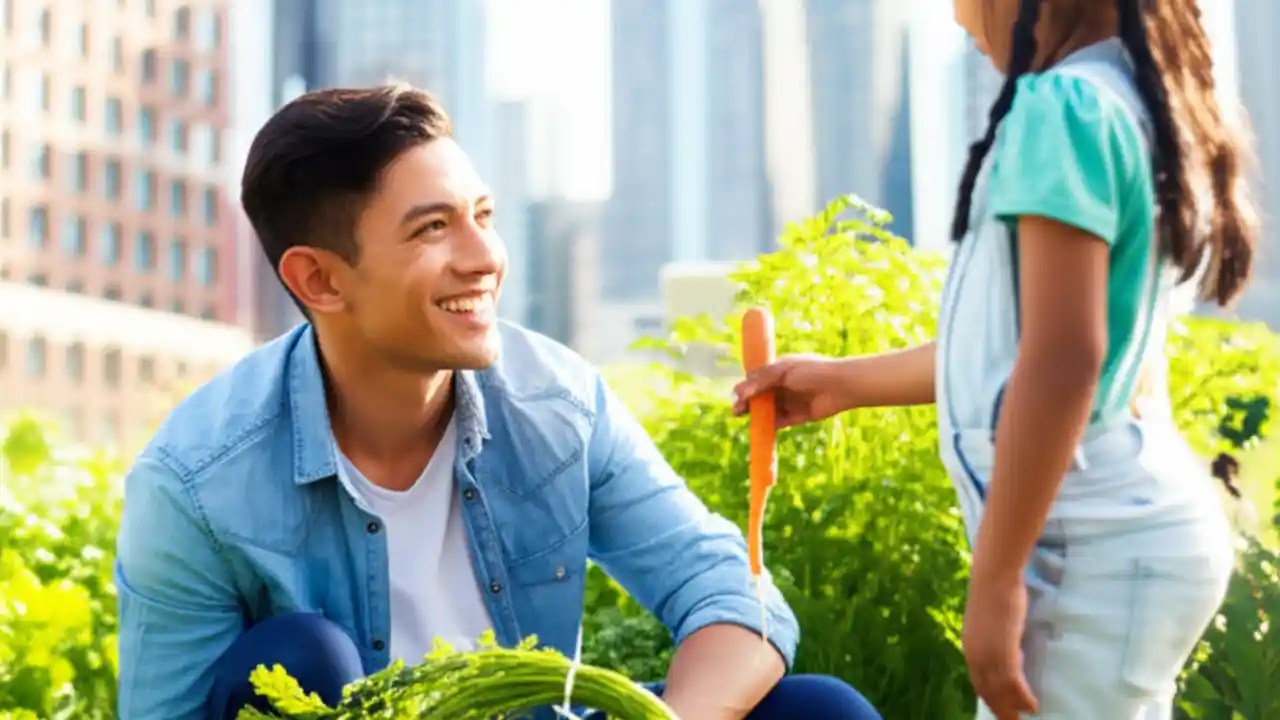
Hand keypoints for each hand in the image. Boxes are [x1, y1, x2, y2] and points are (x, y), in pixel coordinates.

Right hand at [731, 354, 849, 427]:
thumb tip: (737, 391)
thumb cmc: (813, 371)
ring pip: (767, 410)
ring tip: (744, 420)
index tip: (736, 395)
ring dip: (756, 415)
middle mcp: (782, 386)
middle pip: (759, 397)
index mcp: (779, 370)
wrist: (841, 385)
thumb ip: (761, 381)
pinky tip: (759, 429)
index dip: (745, 387)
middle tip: (736, 411)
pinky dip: (768, 426)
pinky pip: (779, 422)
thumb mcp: (783, 371)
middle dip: (746, 404)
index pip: (756, 379)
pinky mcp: (797, 416)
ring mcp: (790, 401)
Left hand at [962, 575, 1037, 719]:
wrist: (994, 577)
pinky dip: (1023, 698)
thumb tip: (1009, 650)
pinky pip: (1014, 684)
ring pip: (1000, 692)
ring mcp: (988, 655)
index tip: (999, 709)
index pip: (978, 681)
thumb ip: (995, 638)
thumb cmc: (994, 593)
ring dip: (1013, 710)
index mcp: (970, 648)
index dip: (990, 697)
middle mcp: (975, 655)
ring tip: (1025, 718)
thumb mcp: (991, 622)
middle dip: (1000, 710)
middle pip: (987, 692)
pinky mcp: (1003, 652)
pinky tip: (1033, 706)